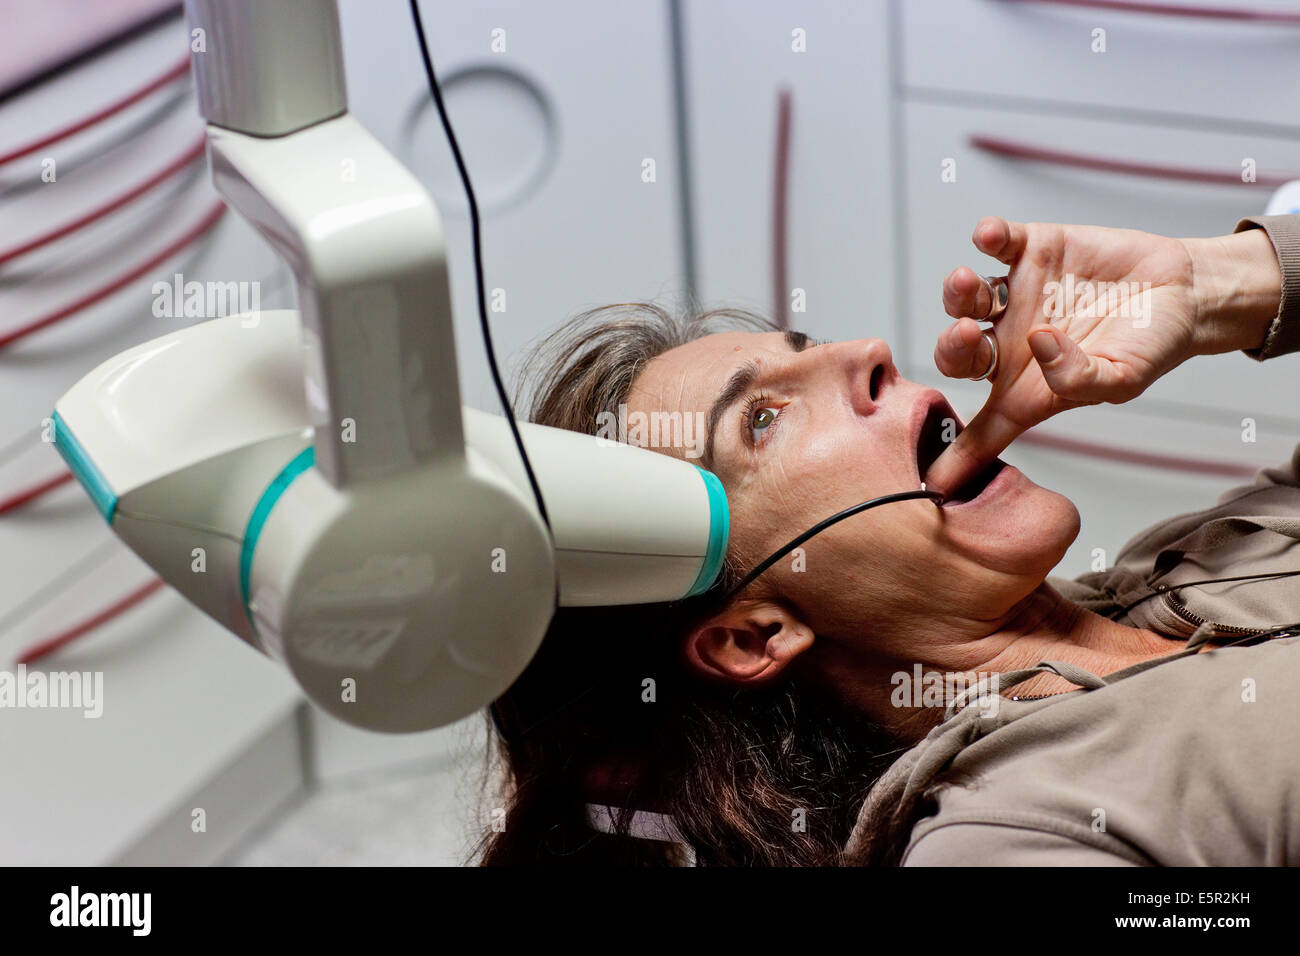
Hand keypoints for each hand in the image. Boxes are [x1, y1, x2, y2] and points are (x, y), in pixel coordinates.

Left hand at [924, 216, 1277, 497]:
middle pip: (957, 354)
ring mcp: (1016, 296)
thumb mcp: (1123, 379)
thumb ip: (1079, 379)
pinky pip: (999, 242)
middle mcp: (1009, 343)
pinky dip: (990, 235)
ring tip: (969, 282)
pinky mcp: (1032, 251)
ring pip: (966, 297)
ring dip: (957, 290)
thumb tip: (1040, 345)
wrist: (1184, 293)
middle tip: (967, 335)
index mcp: (1024, 386)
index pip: (981, 426)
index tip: (931, 478)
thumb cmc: (1149, 347)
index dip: (955, 452)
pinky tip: (990, 235)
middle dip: (952, 347)